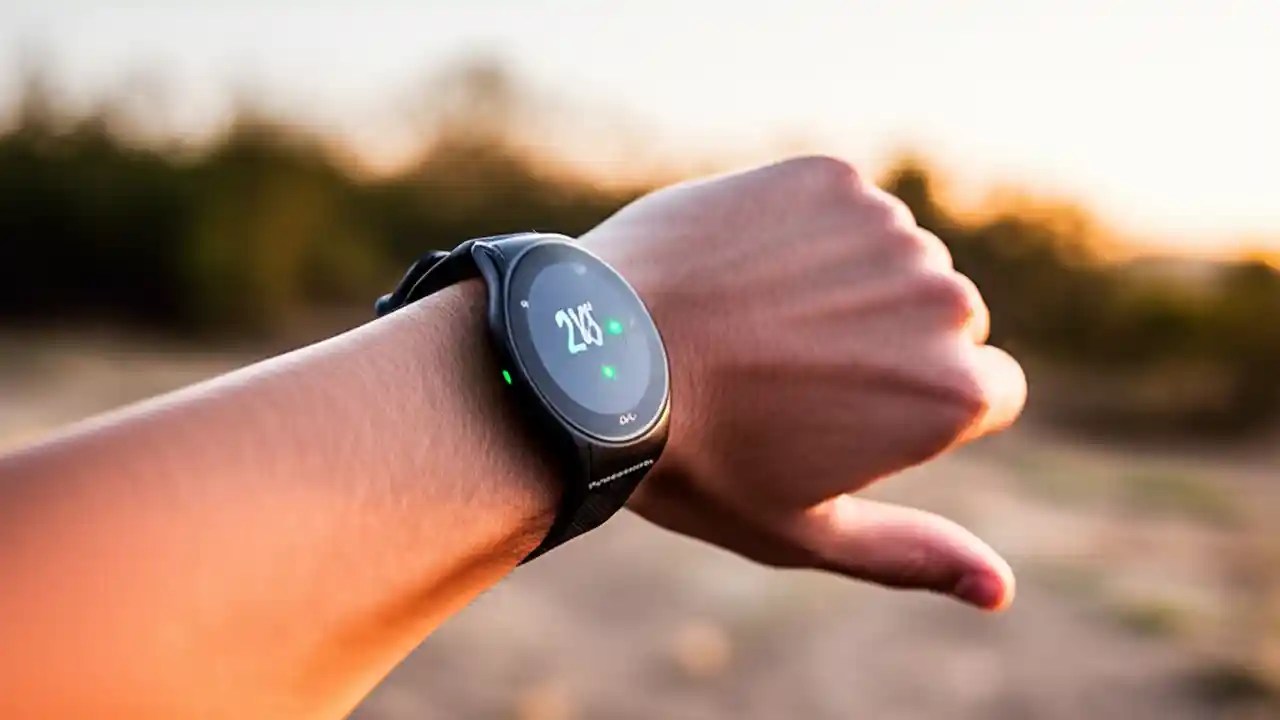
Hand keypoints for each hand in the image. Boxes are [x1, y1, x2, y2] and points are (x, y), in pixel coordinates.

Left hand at [582, 157, 1026, 609]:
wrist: (594, 356)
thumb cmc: (697, 459)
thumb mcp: (805, 532)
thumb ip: (915, 555)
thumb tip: (1002, 593)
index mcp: (953, 391)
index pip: (992, 390)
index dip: (918, 409)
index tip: (847, 414)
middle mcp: (941, 298)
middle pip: (948, 320)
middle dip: (890, 343)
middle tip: (789, 371)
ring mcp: (885, 229)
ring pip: (895, 259)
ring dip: (846, 284)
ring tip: (755, 322)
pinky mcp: (827, 178)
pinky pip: (842, 209)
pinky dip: (803, 233)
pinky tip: (740, 271)